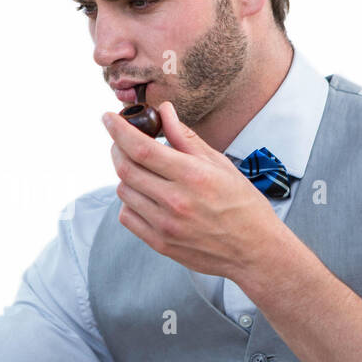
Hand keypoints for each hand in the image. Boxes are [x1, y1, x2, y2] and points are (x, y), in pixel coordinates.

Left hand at [102, 100, 282, 278]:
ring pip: (123, 191)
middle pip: (125, 168)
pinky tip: (145, 195)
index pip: (141, 148)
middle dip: (117, 148)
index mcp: (192, 176)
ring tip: (143, 170)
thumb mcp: (219, 164)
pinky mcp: (160, 243)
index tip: (108, 118)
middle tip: (122, 140)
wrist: (254, 250)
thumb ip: (186, 137)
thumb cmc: (242, 204)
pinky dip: (129, 200)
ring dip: (125, 174)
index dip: (118, 130)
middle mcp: (175, 201)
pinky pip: (127, 216)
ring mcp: (165, 225)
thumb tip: (164, 111)